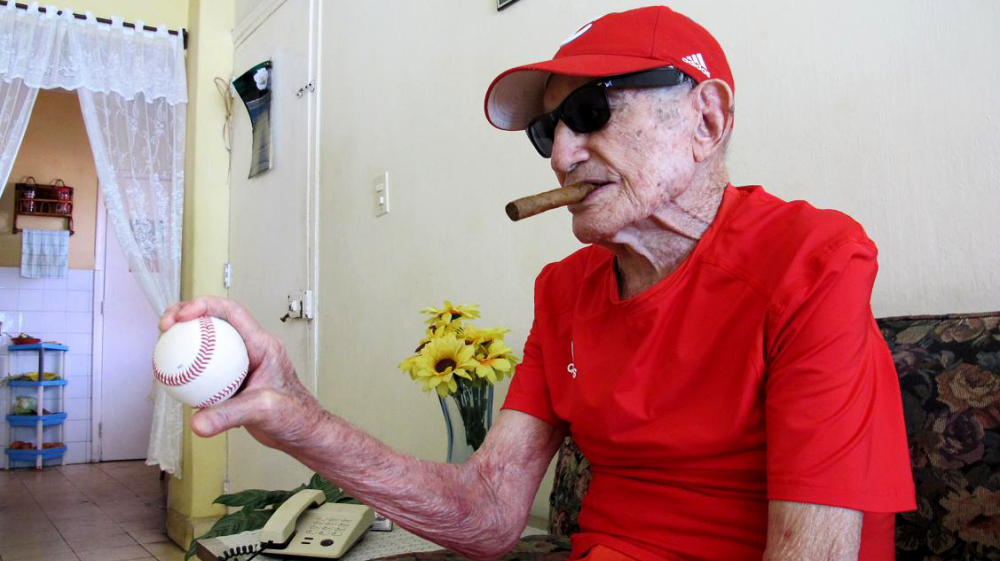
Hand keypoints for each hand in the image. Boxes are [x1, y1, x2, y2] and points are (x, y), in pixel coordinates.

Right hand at [159, 296, 322, 449]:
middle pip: (214, 321)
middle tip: (165, 327)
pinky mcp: (232, 381)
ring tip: (163, 347)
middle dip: (186, 315)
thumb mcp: (263, 410)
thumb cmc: (295, 415)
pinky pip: (206, 368)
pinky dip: (189, 368)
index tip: (181, 316)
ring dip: (185, 340)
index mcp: (261, 345)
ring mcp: (240, 365)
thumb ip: (230, 415)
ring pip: (207, 343)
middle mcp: (249, 349)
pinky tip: (173, 378)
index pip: (232, 312)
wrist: (302, 432)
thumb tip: (197, 422)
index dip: (204, 306)